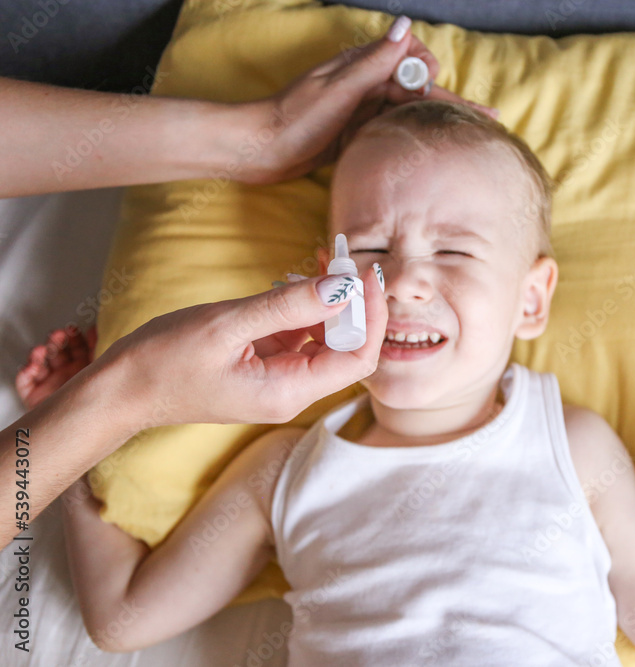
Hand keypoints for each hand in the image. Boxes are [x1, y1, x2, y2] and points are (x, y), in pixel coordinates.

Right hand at [99, 267, 386, 425]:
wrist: (122, 390)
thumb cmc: (164, 362)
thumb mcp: (227, 325)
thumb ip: (287, 306)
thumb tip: (341, 288)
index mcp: (289, 391)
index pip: (359, 358)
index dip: (372, 316)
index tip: (367, 275)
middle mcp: (292, 392)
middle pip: (348, 348)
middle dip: (352, 303)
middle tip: (342, 259)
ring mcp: (280, 380)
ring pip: (325, 340)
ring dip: (329, 302)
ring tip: (322, 261)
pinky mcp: (266, 367)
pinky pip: (299, 337)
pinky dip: (304, 309)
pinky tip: (296, 282)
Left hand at [236, 15, 498, 184]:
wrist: (259, 149)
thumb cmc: (294, 119)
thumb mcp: (339, 89)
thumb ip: (376, 61)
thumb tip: (406, 27)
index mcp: (363, 68)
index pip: (412, 66)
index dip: (435, 78)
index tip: (452, 93)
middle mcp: (365, 85)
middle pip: (417, 91)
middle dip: (451, 102)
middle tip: (488, 118)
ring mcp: (361, 109)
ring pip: (409, 111)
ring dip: (437, 120)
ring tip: (470, 137)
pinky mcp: (355, 132)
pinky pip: (393, 129)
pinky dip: (415, 135)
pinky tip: (431, 149)